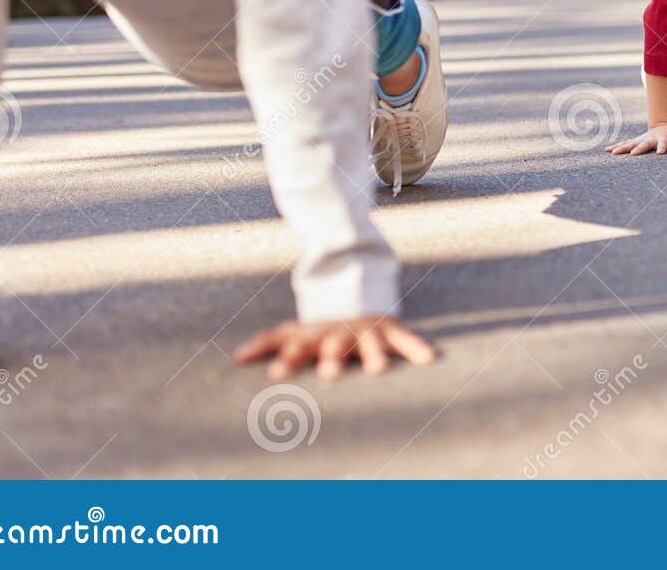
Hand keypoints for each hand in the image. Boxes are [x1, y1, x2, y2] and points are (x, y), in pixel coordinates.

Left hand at [234, 316, 436, 379]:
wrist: (357, 291)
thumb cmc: (322, 328)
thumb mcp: (296, 331)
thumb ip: (269, 343)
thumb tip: (237, 357)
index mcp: (315, 335)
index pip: (298, 346)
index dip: (288, 360)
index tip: (276, 375)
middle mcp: (341, 332)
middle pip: (335, 345)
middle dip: (332, 358)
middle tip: (328, 374)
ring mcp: (367, 330)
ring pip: (371, 342)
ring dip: (374, 354)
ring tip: (378, 370)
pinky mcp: (390, 329)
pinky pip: (405, 338)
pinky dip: (416, 347)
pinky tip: (429, 358)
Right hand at [606, 123, 666, 155]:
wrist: (663, 127)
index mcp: (663, 139)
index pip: (663, 144)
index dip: (662, 148)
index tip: (660, 153)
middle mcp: (650, 139)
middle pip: (644, 144)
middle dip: (638, 149)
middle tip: (632, 154)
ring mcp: (641, 139)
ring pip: (631, 143)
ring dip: (622, 148)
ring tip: (612, 152)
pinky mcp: (635, 142)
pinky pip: (624, 144)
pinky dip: (616, 147)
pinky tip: (606, 150)